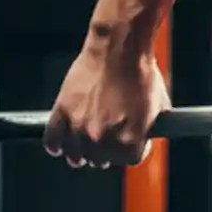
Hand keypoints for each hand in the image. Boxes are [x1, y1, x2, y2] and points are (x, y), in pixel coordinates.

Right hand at [42, 42, 170, 168]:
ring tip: (80, 154)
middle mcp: (103, 139)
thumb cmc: (141, 75)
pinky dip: (54, 144)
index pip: (130, 161)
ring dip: (79, 154)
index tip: (129, 144)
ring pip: (75, 154)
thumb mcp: (159, 108)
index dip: (132, 151)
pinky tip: (58, 147)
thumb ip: (150, 130)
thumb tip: (146, 137)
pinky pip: (52, 138)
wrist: (119, 50)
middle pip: (101, 160)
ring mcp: (80, 127)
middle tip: (106, 146)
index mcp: (130, 141)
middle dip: (106, 154)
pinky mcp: (62, 112)